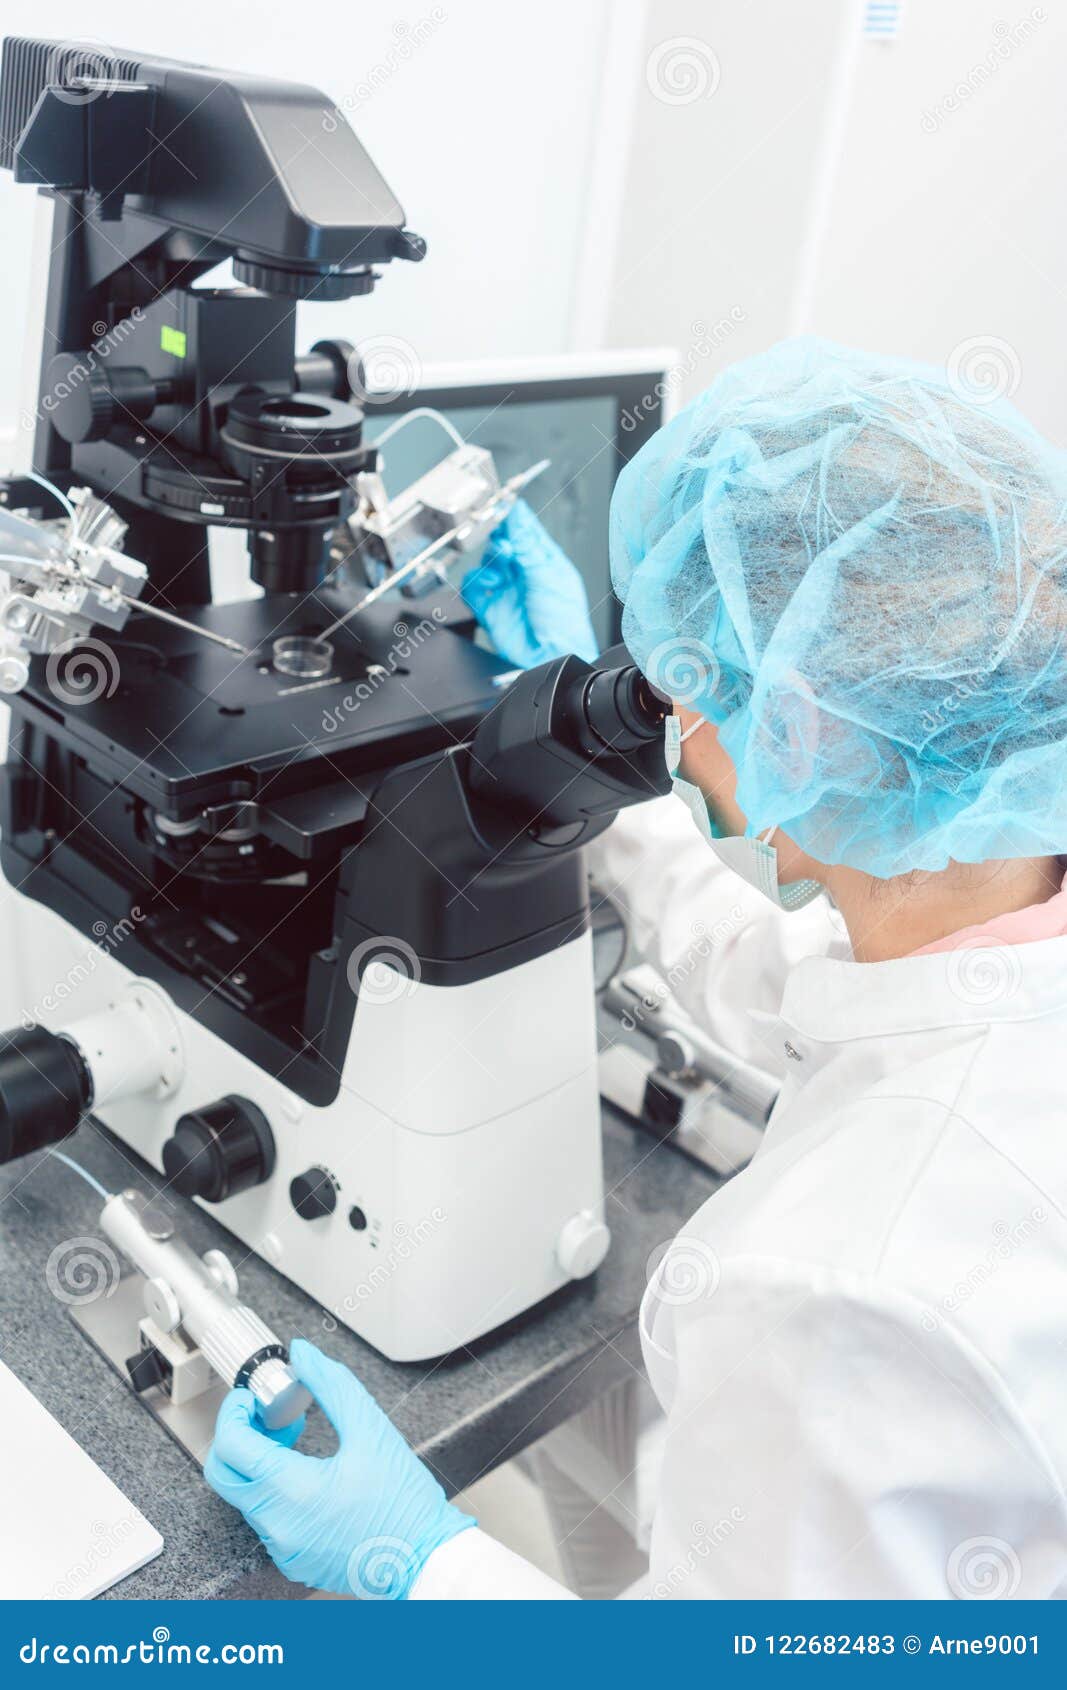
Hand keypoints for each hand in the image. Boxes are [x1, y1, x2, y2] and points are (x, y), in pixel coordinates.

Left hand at [204, 1338, 474, 1597]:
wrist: (424, 1559)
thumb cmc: (404, 1502)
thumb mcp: (372, 1430)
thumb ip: (332, 1385)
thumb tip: (303, 1355)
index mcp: (293, 1491)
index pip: (232, 1445)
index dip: (232, 1411)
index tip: (249, 1397)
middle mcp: (278, 1525)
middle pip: (224, 1474)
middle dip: (237, 1436)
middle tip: (266, 1416)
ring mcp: (282, 1547)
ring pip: (244, 1495)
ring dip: (258, 1461)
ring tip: (294, 1441)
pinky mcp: (291, 1559)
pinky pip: (265, 1518)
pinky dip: (273, 1489)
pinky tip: (306, 1474)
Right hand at [461, 499, 598, 668]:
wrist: (552, 655)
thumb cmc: (565, 621)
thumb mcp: (547, 573)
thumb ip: (527, 542)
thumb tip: (517, 512)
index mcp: (544, 561)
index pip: (525, 530)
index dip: (513, 517)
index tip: (503, 504)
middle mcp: (524, 574)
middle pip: (501, 543)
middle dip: (498, 537)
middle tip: (500, 535)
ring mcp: (506, 590)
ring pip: (486, 561)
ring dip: (490, 558)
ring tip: (502, 562)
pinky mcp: (489, 607)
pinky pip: (473, 586)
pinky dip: (476, 580)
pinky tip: (491, 582)